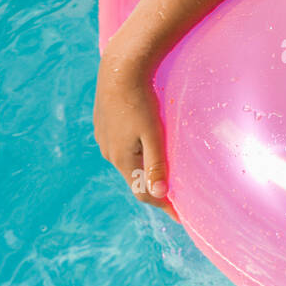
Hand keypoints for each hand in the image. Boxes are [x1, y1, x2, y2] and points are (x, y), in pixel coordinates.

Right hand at [93, 48, 179, 221]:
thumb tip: (158, 195)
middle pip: (135, 180)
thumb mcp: (153, 134)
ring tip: (165, 175)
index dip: (162, 205)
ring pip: (128, 163)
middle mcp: (109, 153)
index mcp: (122, 158)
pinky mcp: (104, 127)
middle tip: (178, 198)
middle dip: (155, 190)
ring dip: (145, 171)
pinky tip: (149, 149)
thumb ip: (156, 164)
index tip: (180, 215)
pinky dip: (137, 155)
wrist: (119, 69)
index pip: (142, 192)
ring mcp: (104, 140)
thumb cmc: (141, 100)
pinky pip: (123, 149)